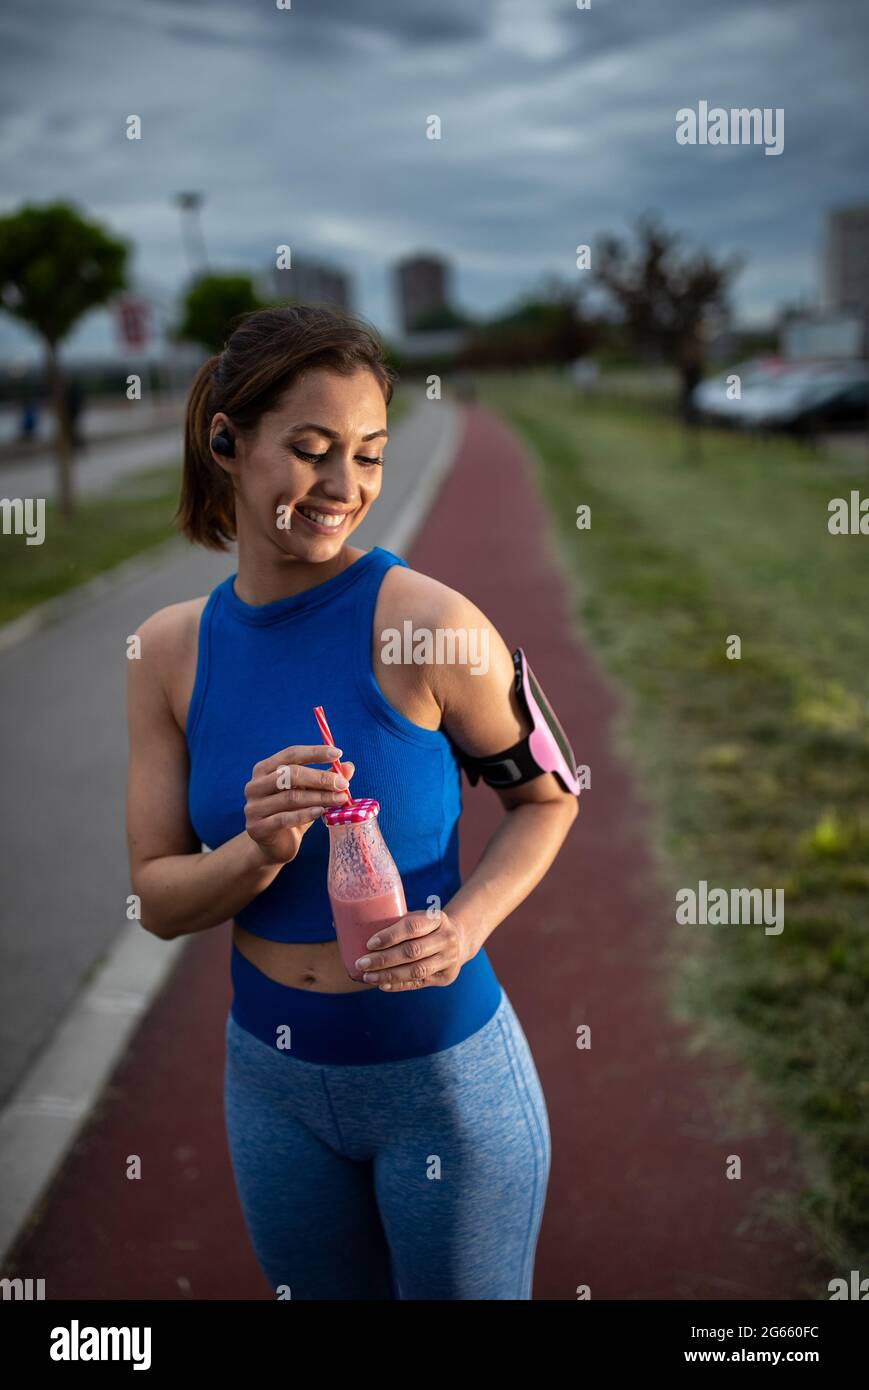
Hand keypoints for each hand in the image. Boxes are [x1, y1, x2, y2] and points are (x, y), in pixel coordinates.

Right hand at [244, 743, 353, 864]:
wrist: (275, 846)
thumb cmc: (293, 813)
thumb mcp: (310, 794)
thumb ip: (326, 779)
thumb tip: (349, 766)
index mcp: (264, 769)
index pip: (290, 754)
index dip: (315, 753)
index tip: (338, 754)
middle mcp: (254, 785)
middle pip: (289, 774)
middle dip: (320, 778)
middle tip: (342, 784)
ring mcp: (253, 807)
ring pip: (290, 797)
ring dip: (319, 797)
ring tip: (339, 799)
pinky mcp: (257, 828)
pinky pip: (284, 818)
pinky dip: (305, 814)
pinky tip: (321, 812)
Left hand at [354, 909, 470, 990]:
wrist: (459, 939)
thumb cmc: (425, 926)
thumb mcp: (416, 917)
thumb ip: (390, 921)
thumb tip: (341, 924)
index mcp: (437, 918)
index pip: (412, 927)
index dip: (390, 936)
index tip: (369, 943)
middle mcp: (446, 938)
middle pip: (412, 952)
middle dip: (383, 959)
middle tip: (361, 963)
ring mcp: (449, 959)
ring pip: (416, 970)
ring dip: (389, 975)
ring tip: (367, 976)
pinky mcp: (446, 977)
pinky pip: (419, 983)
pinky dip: (399, 984)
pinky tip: (382, 985)